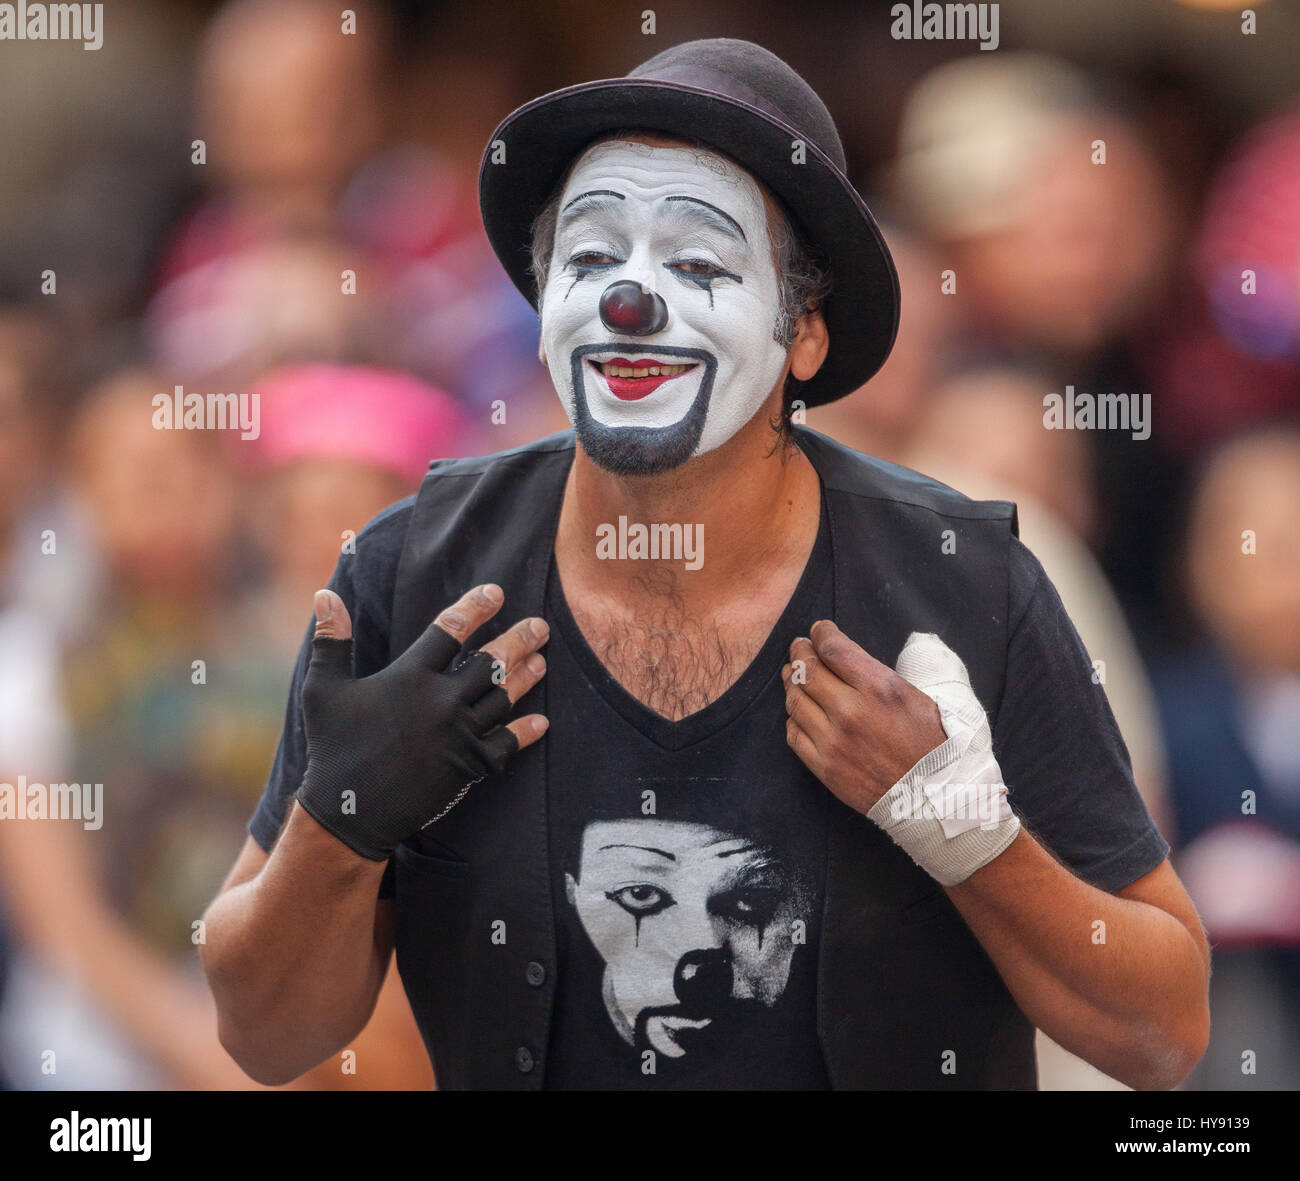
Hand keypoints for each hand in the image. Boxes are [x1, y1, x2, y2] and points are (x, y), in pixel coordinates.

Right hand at [296, 583, 548, 859]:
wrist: (349, 812)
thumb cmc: (332, 748)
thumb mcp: (323, 689)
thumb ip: (331, 641)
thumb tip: (324, 593)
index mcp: (409, 676)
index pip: (450, 630)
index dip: (475, 607)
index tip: (496, 593)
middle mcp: (440, 701)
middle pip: (491, 661)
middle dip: (520, 639)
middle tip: (540, 625)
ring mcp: (458, 734)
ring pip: (503, 698)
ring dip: (526, 678)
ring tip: (542, 661)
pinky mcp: (467, 766)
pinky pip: (506, 744)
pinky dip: (525, 732)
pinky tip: (541, 721)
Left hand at [781, 619, 946, 815]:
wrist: (936, 801)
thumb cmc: (939, 747)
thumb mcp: (935, 696)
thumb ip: (913, 665)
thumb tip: (903, 644)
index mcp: (880, 689)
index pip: (833, 649)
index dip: (821, 634)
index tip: (818, 630)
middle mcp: (850, 711)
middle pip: (807, 671)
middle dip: (800, 653)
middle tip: (799, 647)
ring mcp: (833, 741)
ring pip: (795, 700)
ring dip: (791, 682)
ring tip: (792, 674)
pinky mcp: (824, 767)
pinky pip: (794, 733)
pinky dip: (793, 716)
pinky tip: (798, 710)